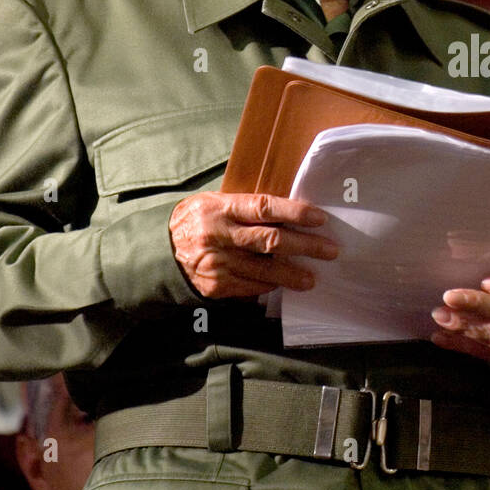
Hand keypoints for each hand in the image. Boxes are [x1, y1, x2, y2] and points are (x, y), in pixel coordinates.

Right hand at [168, 192, 336, 298]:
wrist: (159, 251)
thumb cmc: (198, 220)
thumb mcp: (216, 203)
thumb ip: (247, 207)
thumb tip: (290, 212)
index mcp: (221, 209)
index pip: (264, 207)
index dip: (294, 212)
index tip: (319, 218)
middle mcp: (219, 235)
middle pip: (271, 240)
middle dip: (306, 246)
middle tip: (330, 250)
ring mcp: (218, 263)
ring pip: (265, 269)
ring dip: (294, 274)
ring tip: (313, 276)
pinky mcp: (216, 286)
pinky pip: (252, 286)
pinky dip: (271, 284)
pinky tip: (285, 282)